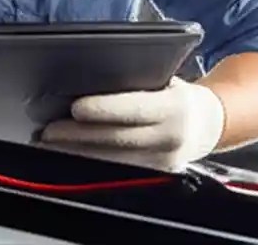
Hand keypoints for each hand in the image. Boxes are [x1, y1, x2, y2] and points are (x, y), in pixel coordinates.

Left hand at [38, 77, 226, 171]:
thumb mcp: (163, 81)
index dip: (104, 109)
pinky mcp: (157, 177)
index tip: (75, 108)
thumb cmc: (175, 95)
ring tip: (50, 145)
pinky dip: (92, 165)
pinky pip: (120, 172)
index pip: (136, 108)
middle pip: (118, 140)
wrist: (209, 125)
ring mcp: (165, 163)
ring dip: (78, 154)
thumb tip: (89, 80)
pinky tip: (70, 157)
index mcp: (175, 107)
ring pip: (115, 161)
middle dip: (78, 136)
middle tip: (48, 131)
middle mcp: (172, 138)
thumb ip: (134, 83)